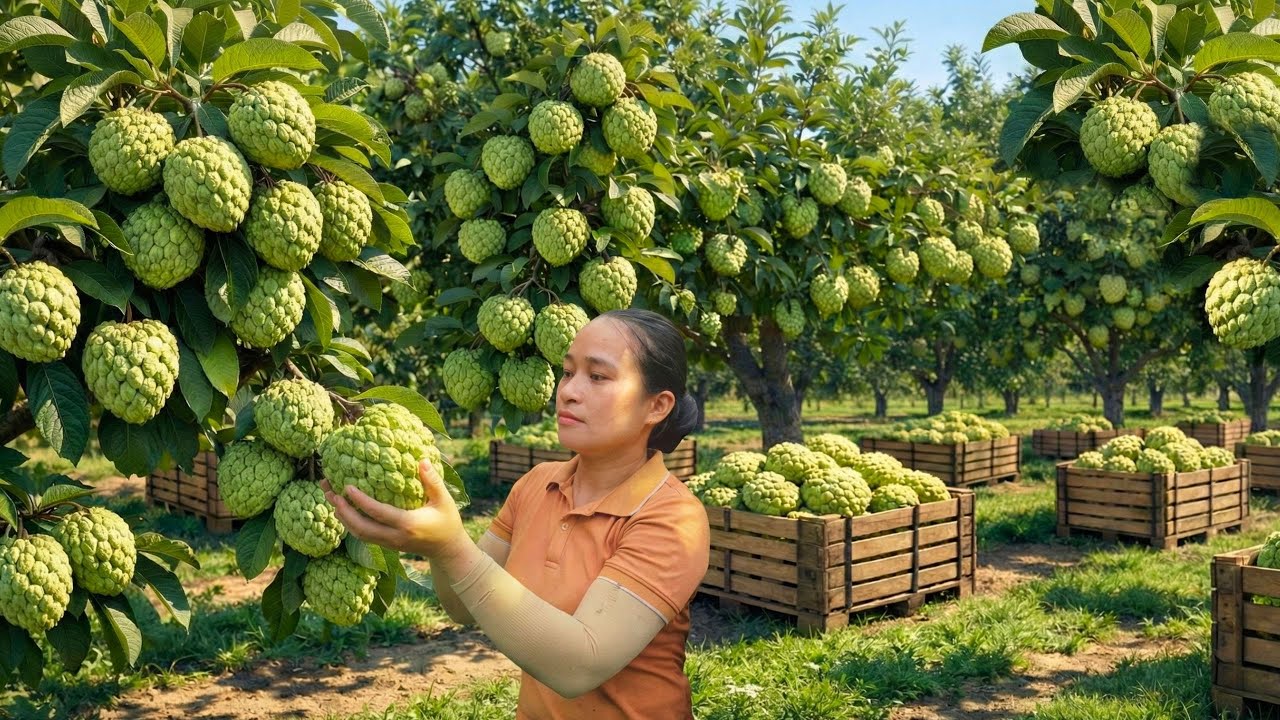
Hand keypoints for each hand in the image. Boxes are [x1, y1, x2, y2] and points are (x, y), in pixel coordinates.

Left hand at [323, 458, 469, 561]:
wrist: (446, 549)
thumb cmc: (447, 521)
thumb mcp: (444, 500)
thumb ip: (433, 481)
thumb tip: (422, 460)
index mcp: (408, 524)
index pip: (378, 513)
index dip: (360, 501)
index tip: (346, 487)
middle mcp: (394, 537)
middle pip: (361, 528)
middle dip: (343, 511)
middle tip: (331, 492)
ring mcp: (389, 543)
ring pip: (359, 534)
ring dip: (342, 517)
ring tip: (330, 497)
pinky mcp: (386, 545)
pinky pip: (363, 535)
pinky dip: (350, 523)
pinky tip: (343, 509)